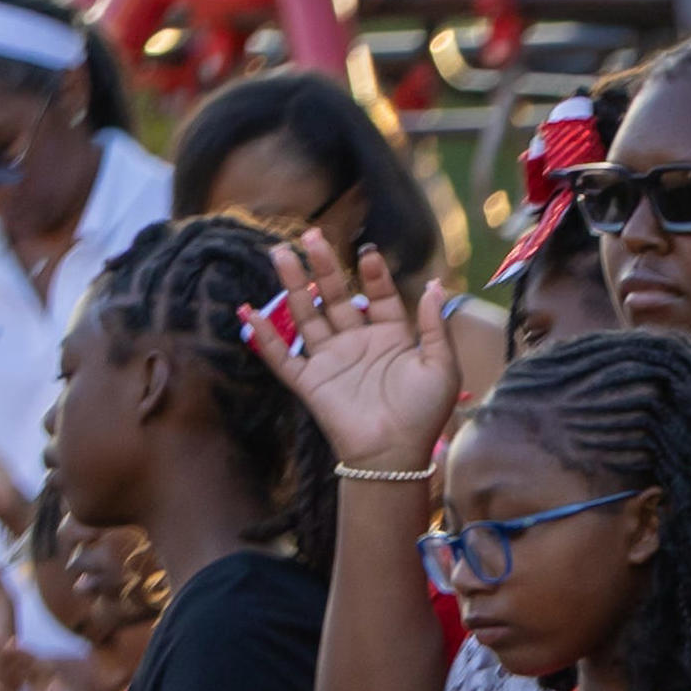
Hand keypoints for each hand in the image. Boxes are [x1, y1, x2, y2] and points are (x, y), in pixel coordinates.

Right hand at [248, 233, 461, 471]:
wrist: (396, 454)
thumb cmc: (424, 414)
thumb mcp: (440, 366)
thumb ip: (434, 326)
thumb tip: (436, 284)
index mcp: (391, 338)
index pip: (378, 296)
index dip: (373, 275)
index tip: (367, 252)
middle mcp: (357, 343)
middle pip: (336, 296)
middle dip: (324, 267)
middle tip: (311, 236)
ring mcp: (331, 360)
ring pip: (306, 315)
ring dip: (292, 286)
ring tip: (280, 253)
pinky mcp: (310, 381)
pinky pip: (281, 356)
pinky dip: (265, 336)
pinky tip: (250, 311)